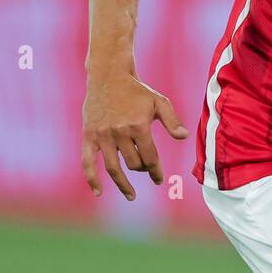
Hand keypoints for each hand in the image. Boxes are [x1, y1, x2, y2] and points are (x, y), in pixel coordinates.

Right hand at [81, 73, 189, 199]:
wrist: (109, 76)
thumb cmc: (137, 91)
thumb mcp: (159, 102)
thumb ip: (172, 121)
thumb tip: (184, 137)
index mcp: (138, 126)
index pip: (150, 157)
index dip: (156, 171)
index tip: (158, 179)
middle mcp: (119, 132)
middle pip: (133, 163)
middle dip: (142, 170)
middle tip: (146, 169)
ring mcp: (102, 135)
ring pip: (113, 168)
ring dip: (122, 184)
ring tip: (131, 195)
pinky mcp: (88, 136)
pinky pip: (87, 162)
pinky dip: (92, 179)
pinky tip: (98, 192)